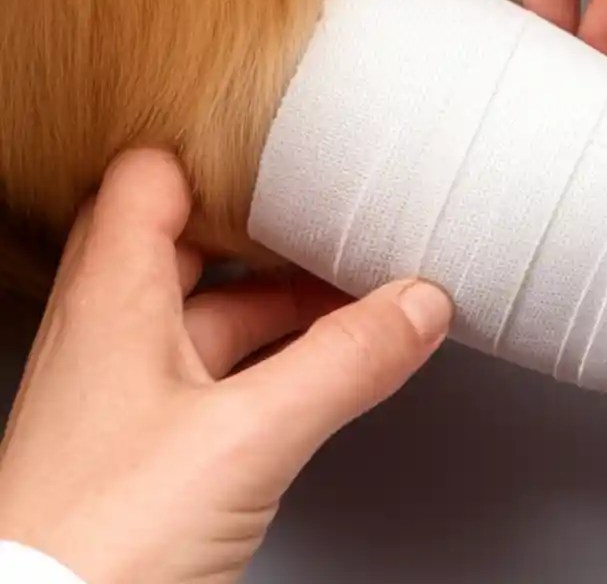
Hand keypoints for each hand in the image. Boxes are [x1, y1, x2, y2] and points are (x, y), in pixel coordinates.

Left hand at [0, 149, 452, 583]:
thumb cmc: (100, 541)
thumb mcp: (246, 436)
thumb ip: (341, 363)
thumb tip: (414, 307)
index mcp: (114, 302)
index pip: (151, 179)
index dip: (219, 159)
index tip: (292, 159)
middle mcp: (113, 337)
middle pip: (197, 247)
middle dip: (276, 238)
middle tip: (344, 232)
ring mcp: (130, 394)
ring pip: (214, 316)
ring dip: (285, 307)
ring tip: (360, 303)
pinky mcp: (152, 449)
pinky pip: (223, 377)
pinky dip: (278, 364)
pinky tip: (326, 377)